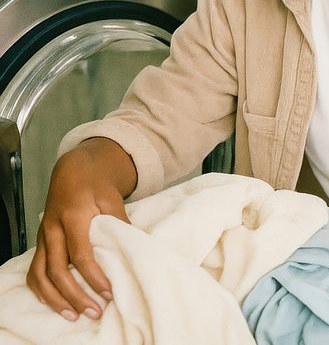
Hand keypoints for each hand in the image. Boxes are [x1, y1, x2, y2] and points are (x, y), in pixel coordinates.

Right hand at [26, 138, 135, 320]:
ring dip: (55, 298)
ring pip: (40, 274)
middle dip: (75, 295)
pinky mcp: (40, 242)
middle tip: (94, 311)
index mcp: (73, 217)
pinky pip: (33, 270)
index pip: (80, 254)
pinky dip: (40, 289)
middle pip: (57, 270)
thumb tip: (136, 246)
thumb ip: (120, 222)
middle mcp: (53, 229)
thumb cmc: (96, 186)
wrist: (73, 172)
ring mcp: (43, 236)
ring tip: (73, 315)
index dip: (93, 276)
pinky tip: (53, 302)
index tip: (108, 292)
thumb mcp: (112, 198)